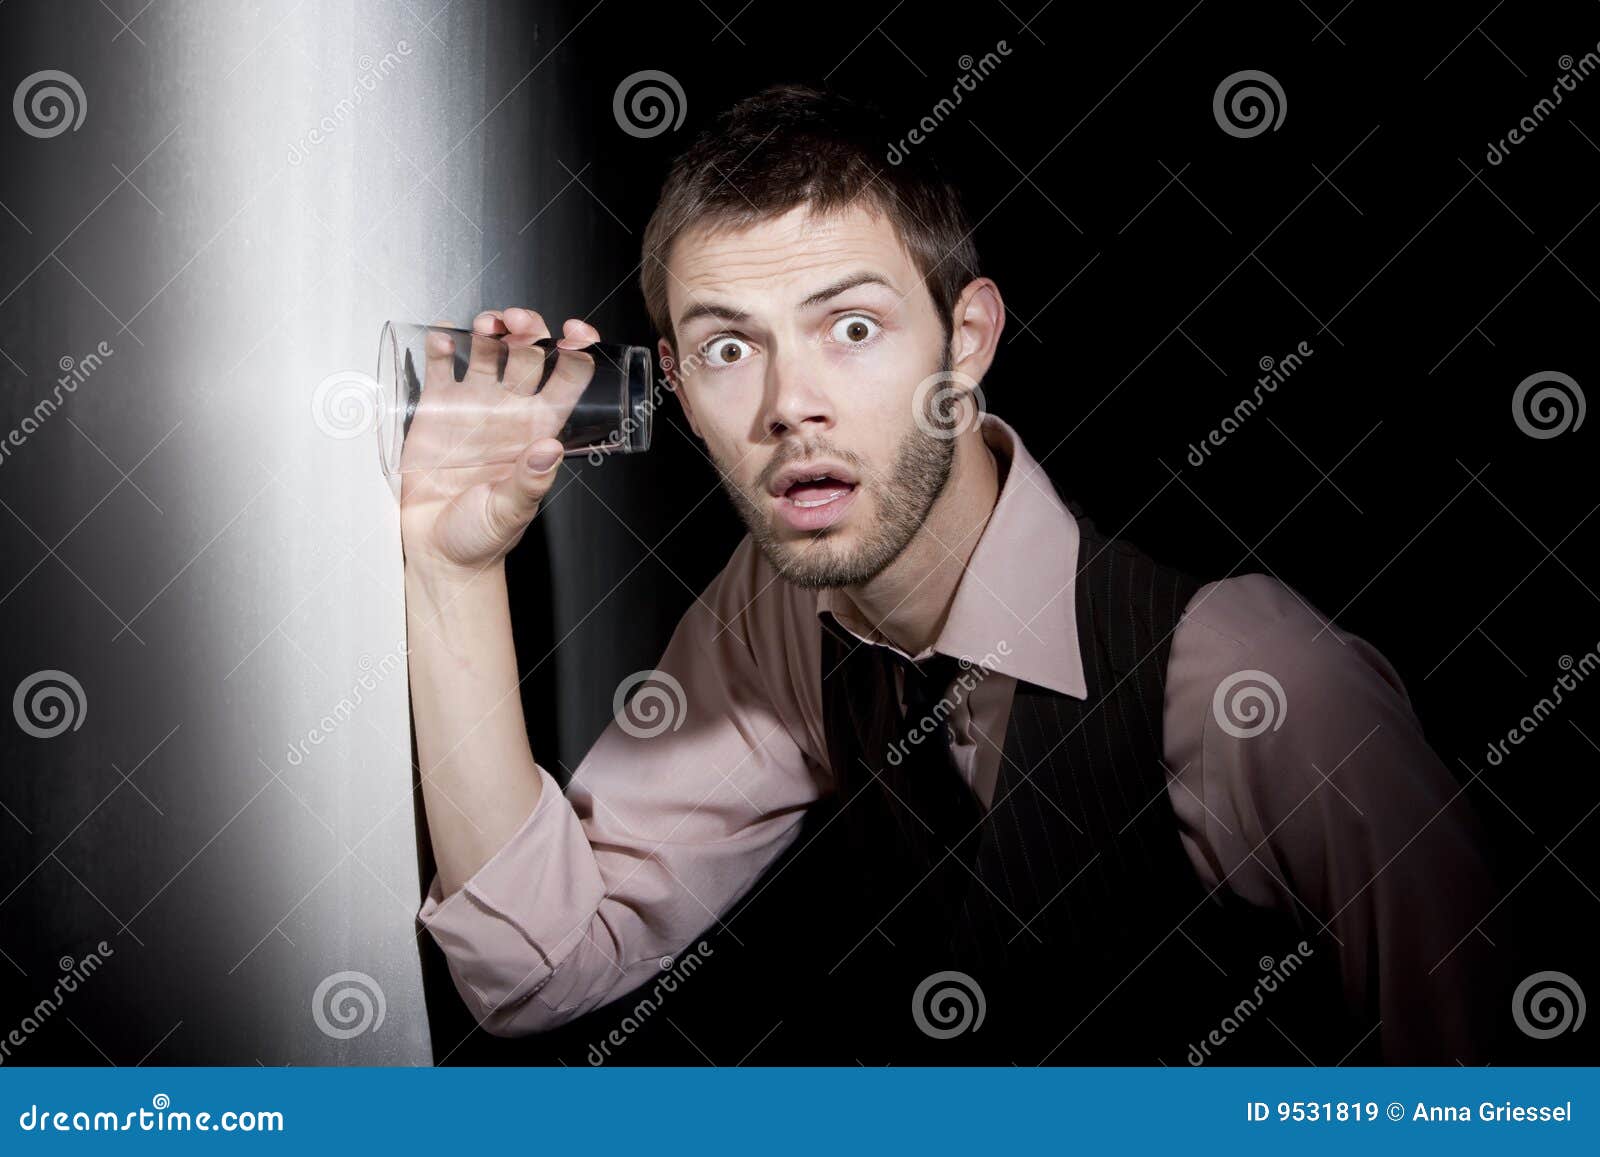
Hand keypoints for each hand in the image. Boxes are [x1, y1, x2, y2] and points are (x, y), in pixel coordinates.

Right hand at [399, 307, 600, 574]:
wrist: (436, 551)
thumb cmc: (481, 537)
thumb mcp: (510, 513)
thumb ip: (529, 482)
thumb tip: (549, 449)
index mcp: (538, 430)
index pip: (569, 379)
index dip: (577, 350)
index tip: (574, 333)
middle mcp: (509, 411)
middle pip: (528, 352)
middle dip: (528, 327)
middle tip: (518, 323)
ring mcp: (473, 405)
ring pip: (488, 348)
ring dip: (489, 326)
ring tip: (484, 325)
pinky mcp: (435, 408)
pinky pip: (440, 363)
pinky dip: (441, 341)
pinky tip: (442, 334)